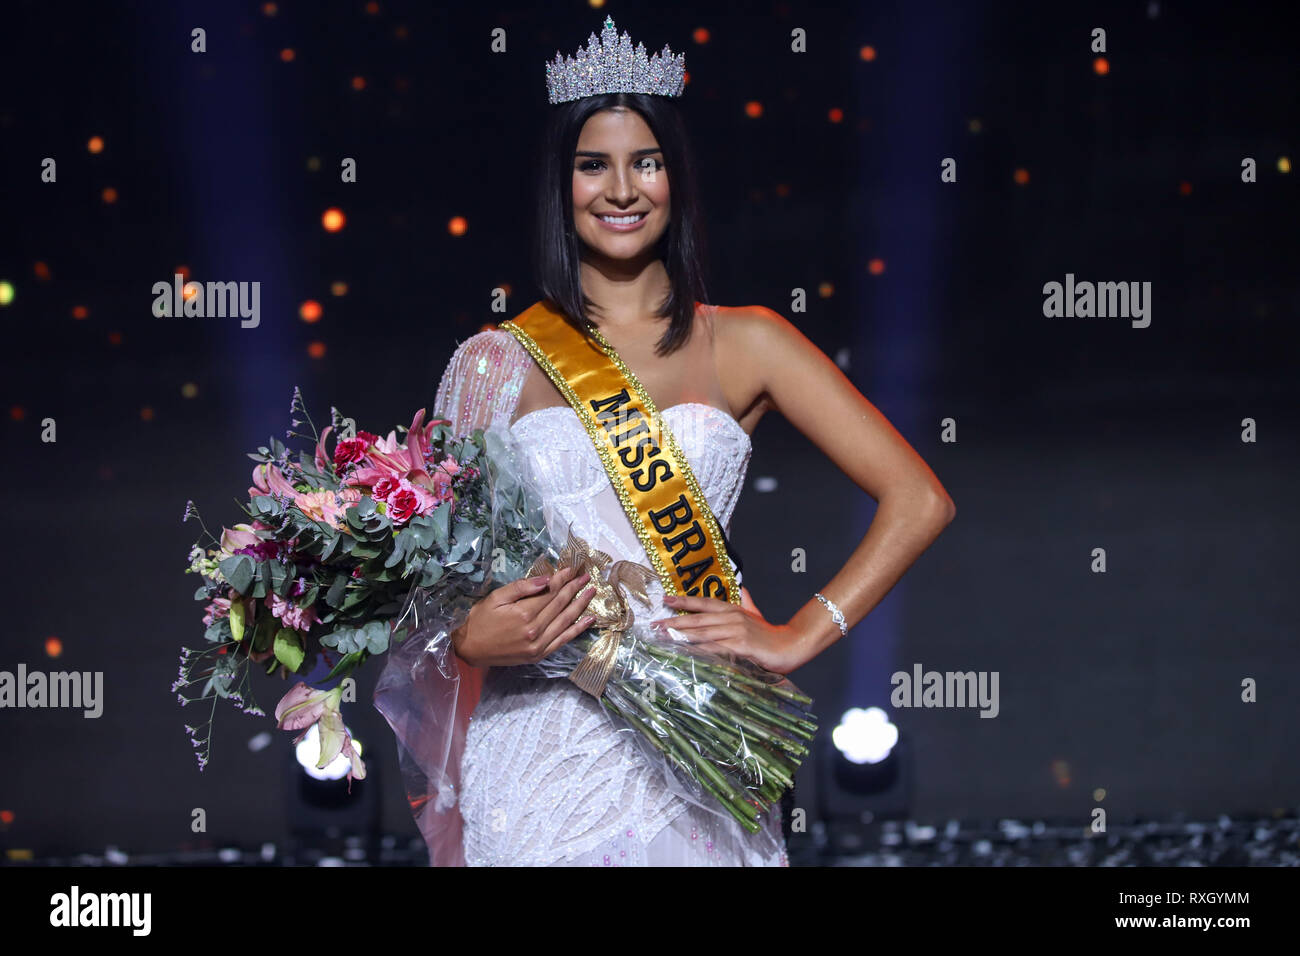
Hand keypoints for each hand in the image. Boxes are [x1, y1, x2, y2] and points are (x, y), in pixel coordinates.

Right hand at [452, 565, 597, 667]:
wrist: (470, 649)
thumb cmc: (480, 620)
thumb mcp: (496, 597)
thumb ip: (522, 587)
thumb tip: (546, 579)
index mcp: (524, 613)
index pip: (550, 592)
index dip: (562, 579)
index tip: (572, 570)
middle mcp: (534, 630)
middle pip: (560, 605)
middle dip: (574, 589)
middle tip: (586, 578)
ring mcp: (538, 645)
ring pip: (566, 621)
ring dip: (581, 606)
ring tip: (592, 593)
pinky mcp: (539, 655)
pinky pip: (563, 640)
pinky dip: (578, 630)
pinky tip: (589, 620)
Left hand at [653, 587, 807, 675]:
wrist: (791, 645)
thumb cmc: (771, 634)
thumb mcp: (756, 614)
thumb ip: (747, 602)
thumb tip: (742, 590)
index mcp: (733, 610)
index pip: (704, 602)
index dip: (684, 601)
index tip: (665, 599)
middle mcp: (731, 618)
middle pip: (697, 619)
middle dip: (674, 622)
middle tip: (655, 624)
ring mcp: (735, 631)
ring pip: (702, 633)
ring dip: (681, 636)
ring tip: (663, 637)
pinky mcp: (740, 646)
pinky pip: (714, 649)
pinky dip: (698, 650)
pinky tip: (686, 652)